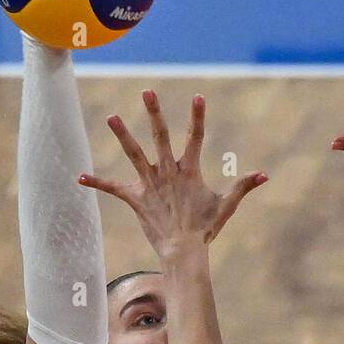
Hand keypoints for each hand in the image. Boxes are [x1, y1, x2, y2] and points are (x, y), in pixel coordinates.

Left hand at [78, 91, 267, 255]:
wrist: (184, 252)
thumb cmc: (205, 229)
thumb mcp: (226, 205)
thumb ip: (243, 186)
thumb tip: (264, 175)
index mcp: (189, 171)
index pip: (195, 137)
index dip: (197, 117)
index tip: (197, 96)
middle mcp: (168, 172)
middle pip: (160, 136)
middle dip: (154, 113)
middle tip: (147, 91)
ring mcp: (150, 184)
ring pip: (134, 154)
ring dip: (123, 135)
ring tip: (112, 116)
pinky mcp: (135, 199)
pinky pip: (113, 188)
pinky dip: (96, 182)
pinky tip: (78, 176)